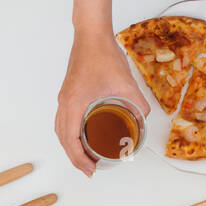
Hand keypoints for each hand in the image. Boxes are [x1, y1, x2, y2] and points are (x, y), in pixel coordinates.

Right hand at [54, 32, 149, 176]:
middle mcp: (64, 103)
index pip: (71, 141)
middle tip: (90, 169)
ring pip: (62, 130)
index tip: (90, 170)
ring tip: (87, 157)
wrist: (91, 35)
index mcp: (73, 104)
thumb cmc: (103, 55)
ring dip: (72, 146)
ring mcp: (64, 98)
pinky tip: (83, 135)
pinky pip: (64, 120)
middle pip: (63, 139)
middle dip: (75, 157)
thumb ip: (138, 103)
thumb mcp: (126, 83)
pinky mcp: (68, 93)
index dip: (79, 160)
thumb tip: (143, 120)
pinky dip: (71, 133)